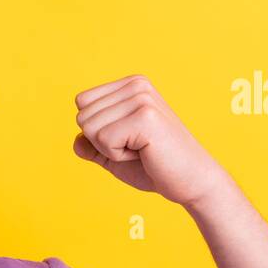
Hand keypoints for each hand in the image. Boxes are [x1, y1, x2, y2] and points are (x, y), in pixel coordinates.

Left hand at [72, 74, 228, 208]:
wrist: (191, 182)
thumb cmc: (154, 167)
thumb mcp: (114, 155)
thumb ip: (92, 146)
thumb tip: (76, 141)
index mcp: (130, 85)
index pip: (82, 103)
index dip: (97, 131)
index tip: (128, 139)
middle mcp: (137, 85)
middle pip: (82, 116)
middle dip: (102, 141)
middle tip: (136, 148)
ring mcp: (142, 98)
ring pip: (89, 128)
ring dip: (110, 150)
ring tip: (141, 150)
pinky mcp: (145, 117)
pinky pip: (103, 140)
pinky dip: (118, 156)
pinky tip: (144, 154)